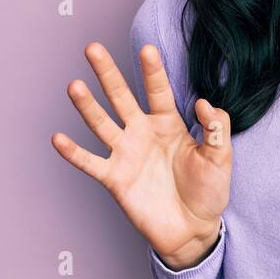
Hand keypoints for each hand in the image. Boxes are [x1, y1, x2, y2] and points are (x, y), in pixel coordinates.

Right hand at [51, 41, 231, 267]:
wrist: (193, 230)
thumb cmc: (209, 192)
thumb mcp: (221, 158)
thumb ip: (217, 128)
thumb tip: (205, 102)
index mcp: (169, 124)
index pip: (158, 90)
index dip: (152, 70)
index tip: (147, 48)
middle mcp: (143, 133)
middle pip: (121, 97)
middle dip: (108, 74)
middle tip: (92, 48)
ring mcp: (126, 154)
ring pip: (102, 124)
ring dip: (87, 106)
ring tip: (74, 86)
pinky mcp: (115, 179)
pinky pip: (90, 162)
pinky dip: (74, 153)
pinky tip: (58, 139)